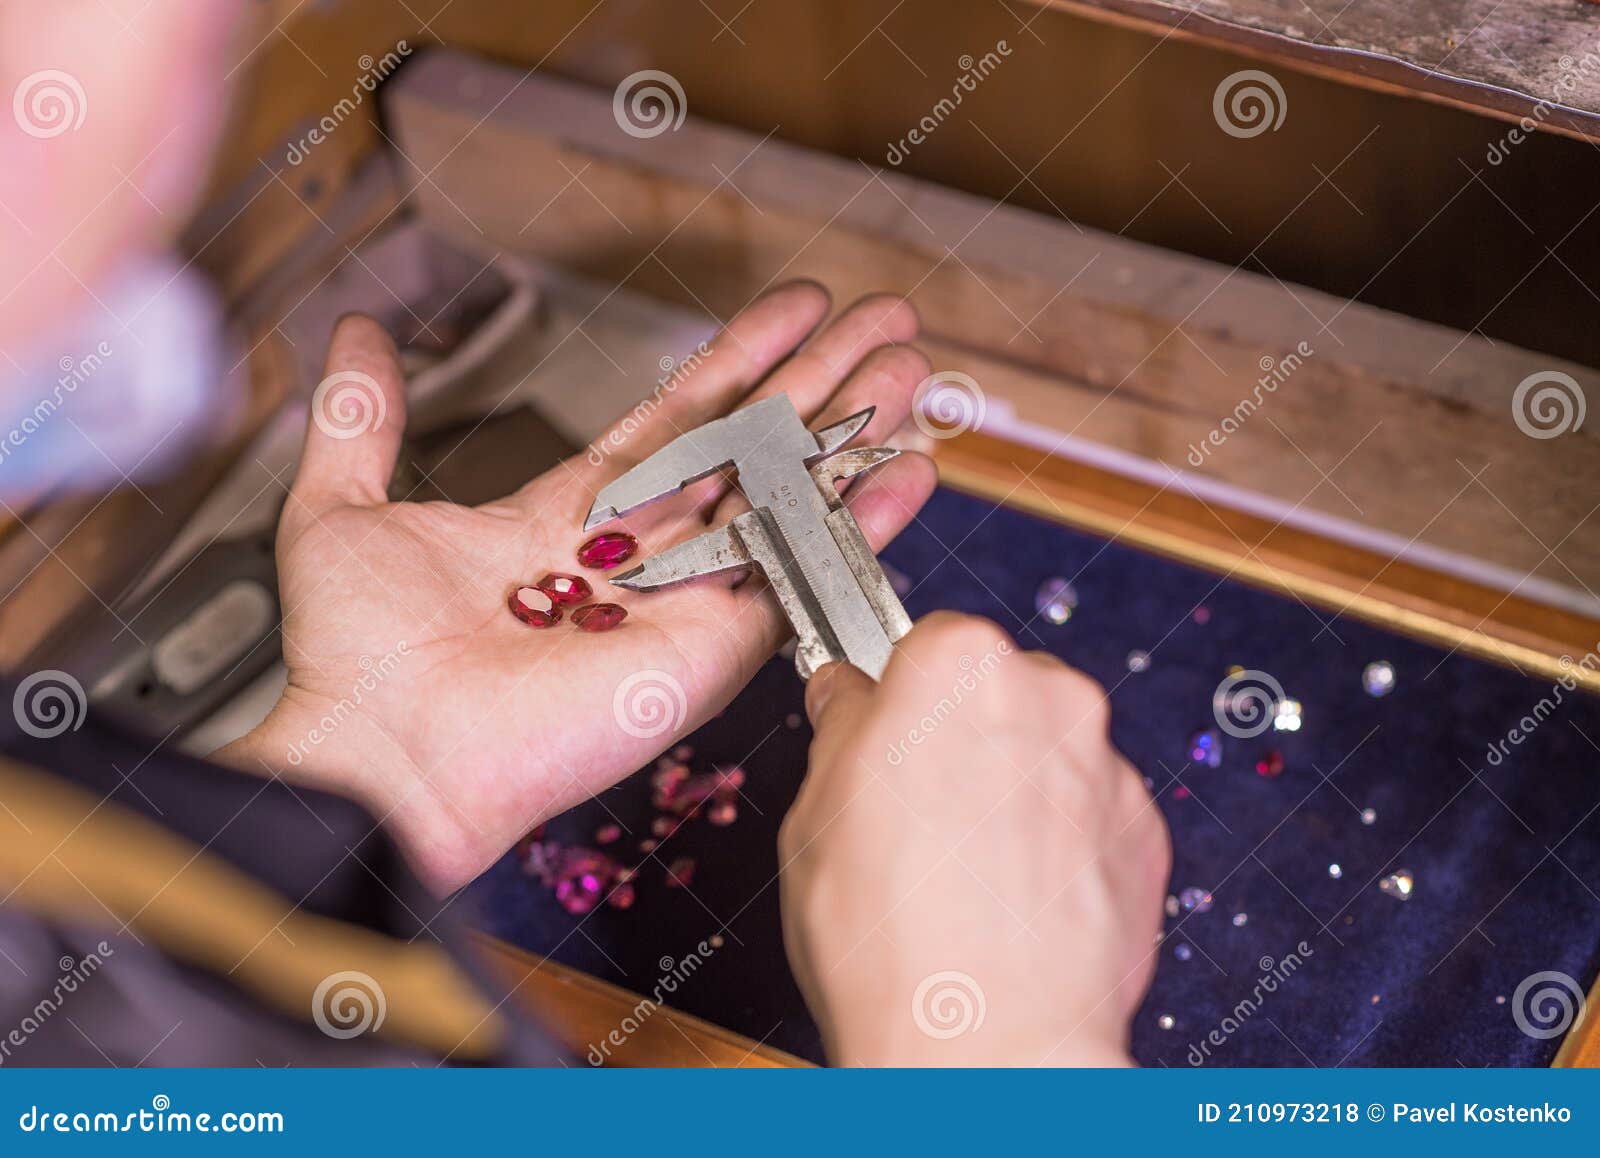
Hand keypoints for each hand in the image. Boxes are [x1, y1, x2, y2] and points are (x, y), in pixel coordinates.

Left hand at [217, 284, 937, 891]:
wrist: (388, 750)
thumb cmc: (358, 656)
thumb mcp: (342, 508)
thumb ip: (360, 418)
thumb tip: (358, 334)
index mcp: (572, 516)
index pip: (679, 417)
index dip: (739, 357)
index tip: (794, 306)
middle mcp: (643, 554)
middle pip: (753, 444)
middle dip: (821, 377)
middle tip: (885, 317)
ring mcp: (688, 599)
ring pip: (789, 496)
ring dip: (854, 429)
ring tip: (914, 367)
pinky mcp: (717, 648)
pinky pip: (801, 573)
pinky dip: (859, 522)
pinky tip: (909, 467)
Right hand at [779, 612, 1170, 1065]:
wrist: (986, 1049)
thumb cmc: (890, 936)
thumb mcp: (814, 811)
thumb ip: (841, 727)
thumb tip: (846, 698)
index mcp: (958, 665)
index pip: (924, 641)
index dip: (897, 697)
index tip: (881, 732)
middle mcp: (1049, 695)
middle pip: (996, 691)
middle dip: (960, 738)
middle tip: (914, 815)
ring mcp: (1106, 765)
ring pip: (1047, 753)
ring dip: (1014, 790)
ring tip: (964, 873)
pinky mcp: (1145, 832)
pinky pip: (1091, 814)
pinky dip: (1059, 844)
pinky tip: (1014, 901)